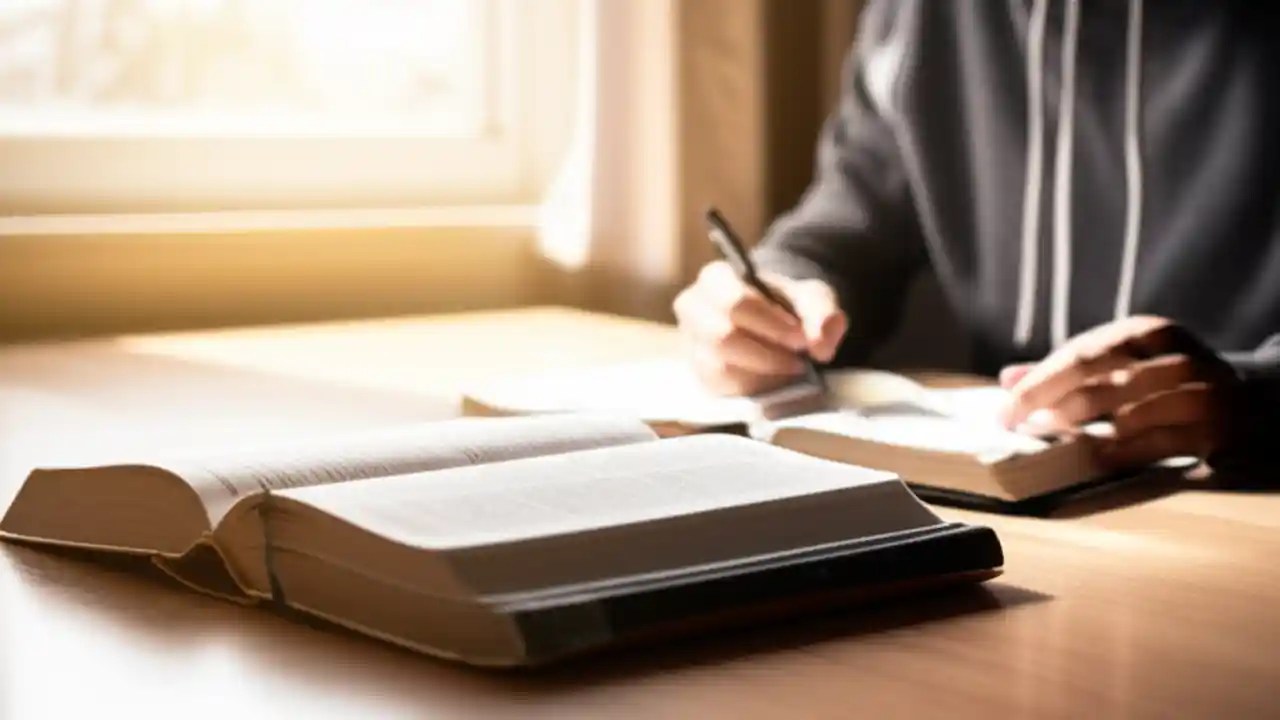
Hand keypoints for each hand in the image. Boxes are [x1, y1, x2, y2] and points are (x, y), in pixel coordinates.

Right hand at [673, 261, 847, 394]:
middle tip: (800, 362)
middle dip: (767, 354)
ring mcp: (692, 343)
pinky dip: (754, 387)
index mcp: (716, 278)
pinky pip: (722, 387)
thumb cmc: (785, 304)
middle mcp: (693, 309)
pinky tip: (775, 380)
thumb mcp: (811, 297)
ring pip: (721, 366)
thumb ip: (822, 314)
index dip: (770, 325)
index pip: (736, 303)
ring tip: (791, 370)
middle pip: (723, 337)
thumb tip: (819, 347)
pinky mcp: (699, 372)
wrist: (770, 320)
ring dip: (762, 373)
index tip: (801, 339)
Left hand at [999, 316, 1239, 469]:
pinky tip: (1098, 457)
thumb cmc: (1169, 379)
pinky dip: (1125, 451)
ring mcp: (1201, 393)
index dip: (1039, 384)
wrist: (1254, 397)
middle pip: (1102, 381)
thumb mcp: (1125, 361)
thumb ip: (1068, 369)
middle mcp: (1176, 357)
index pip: (1082, 354)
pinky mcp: (1217, 430)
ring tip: (1056, 441)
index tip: (1006, 411)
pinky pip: (1161, 443)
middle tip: (1025, 427)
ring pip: (1131, 412)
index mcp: (1148, 332)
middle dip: (1054, 406)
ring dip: (1087, 429)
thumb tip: (1007, 379)